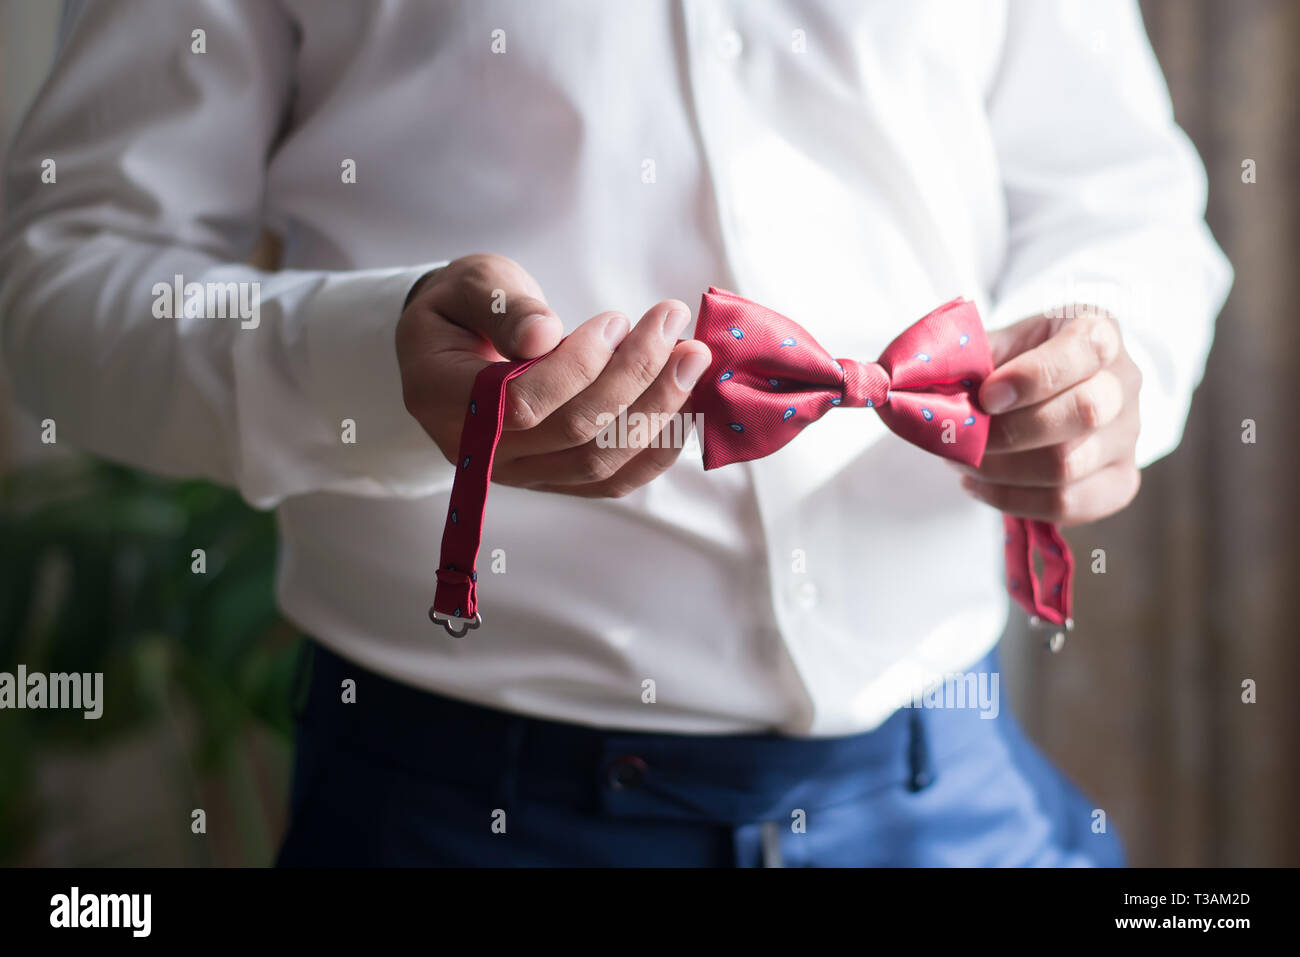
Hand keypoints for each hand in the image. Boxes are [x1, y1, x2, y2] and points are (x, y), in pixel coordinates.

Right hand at [396, 253, 711, 497]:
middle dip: (635, 377)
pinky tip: (688, 405)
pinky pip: (613, 482)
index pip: (521, 403)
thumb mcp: (472, 284)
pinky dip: (659, 449)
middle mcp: (479, 453)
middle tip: (672, 324)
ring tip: (691, 357)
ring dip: (658, 410)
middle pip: (573, 434)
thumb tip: (543, 334)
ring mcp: (520, 474)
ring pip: (599, 462)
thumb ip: (503, 305)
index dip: (579, 365)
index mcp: (443, 398)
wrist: (454, 347)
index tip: (615, 319)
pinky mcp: (555, 480)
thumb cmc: (465, 307)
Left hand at [952, 305, 1142, 525]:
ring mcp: (1129, 436)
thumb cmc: (1016, 361)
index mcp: (1098, 332)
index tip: (986, 396)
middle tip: (965, 436)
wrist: (1052, 388)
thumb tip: (908, 383)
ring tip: (962, 461)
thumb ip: (963, 357)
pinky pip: (1069, 504)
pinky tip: (979, 484)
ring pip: (1069, 466)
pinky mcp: (1120, 481)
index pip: (1082, 351)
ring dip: (1001, 470)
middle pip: (1084, 414)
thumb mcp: (994, 342)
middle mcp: (1125, 383)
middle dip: (1010, 432)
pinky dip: (1012, 500)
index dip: (1032, 378)